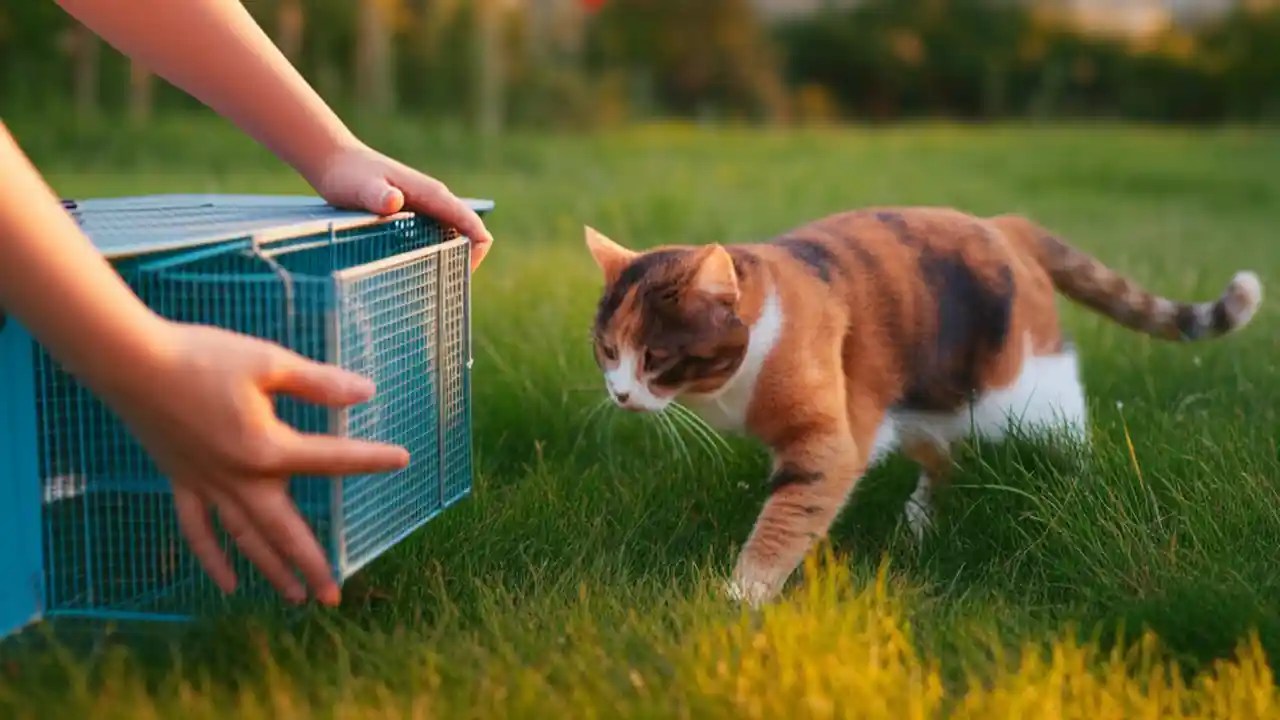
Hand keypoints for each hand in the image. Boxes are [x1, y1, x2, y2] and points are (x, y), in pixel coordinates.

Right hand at [100, 321, 409, 605]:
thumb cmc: (202, 356)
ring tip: (297, 598)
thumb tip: (366, 393)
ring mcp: (207, 485)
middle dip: (312, 565)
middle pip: (285, 531)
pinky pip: (198, 531)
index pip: (332, 458)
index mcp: (267, 448)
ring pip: (246, 539)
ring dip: (272, 570)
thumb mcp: (269, 362)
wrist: (131, 360)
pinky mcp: (181, 481)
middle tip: (335, 597)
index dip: (370, 458)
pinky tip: (228, 584)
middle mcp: (239, 478)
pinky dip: (214, 558)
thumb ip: (319, 384)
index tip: (403, 459)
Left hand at [309, 143, 494, 271]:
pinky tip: (410, 272)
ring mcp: (427, 208)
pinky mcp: (415, 215)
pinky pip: (435, 238)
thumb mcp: (360, 186)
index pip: (473, 226)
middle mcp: (436, 201)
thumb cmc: (348, 173)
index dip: (475, 254)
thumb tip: (395, 201)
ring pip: (452, 238)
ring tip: (424, 286)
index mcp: (433, 195)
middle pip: (467, 236)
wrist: (335, 160)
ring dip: (446, 261)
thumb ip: (378, 194)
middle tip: (436, 291)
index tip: (456, 278)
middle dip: (461, 263)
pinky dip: (431, 256)